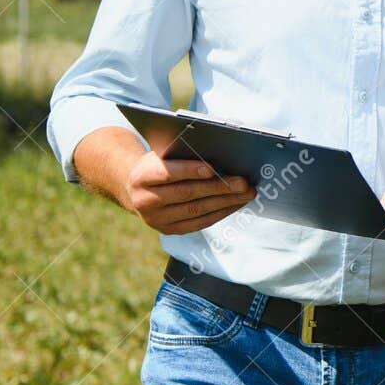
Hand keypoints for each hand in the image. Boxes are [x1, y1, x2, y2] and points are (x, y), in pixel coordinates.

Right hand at [124, 151, 254, 234]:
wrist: (137, 190)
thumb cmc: (159, 165)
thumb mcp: (163, 155)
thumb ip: (183, 154)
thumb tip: (220, 154)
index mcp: (142, 176)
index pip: (167, 173)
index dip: (189, 170)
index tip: (212, 168)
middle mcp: (145, 200)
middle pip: (186, 194)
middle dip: (219, 188)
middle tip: (243, 183)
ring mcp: (156, 219)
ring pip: (196, 210)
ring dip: (226, 201)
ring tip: (246, 193)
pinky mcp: (169, 230)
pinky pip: (200, 222)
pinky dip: (221, 212)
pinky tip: (235, 204)